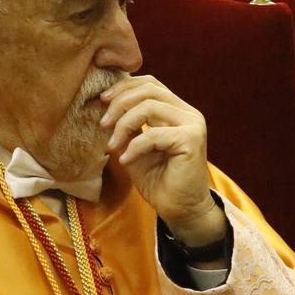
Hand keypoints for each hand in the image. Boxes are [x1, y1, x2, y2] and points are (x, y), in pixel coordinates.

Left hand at [99, 77, 224, 247]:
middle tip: (102, 123)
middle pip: (149, 88)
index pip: (150, 84)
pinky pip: (153, 134)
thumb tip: (104, 106)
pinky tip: (125, 161)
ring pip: (149, 106)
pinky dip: (134, 146)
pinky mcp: (191, 139)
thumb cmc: (159, 181)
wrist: (180, 210)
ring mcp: (193, 124)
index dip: (124, 87)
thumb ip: (127, 126)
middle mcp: (188, 113)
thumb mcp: (135, 147)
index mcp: (177, 111)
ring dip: (123, 124)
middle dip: (120, 102)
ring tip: (111, 145)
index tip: (101, 101)